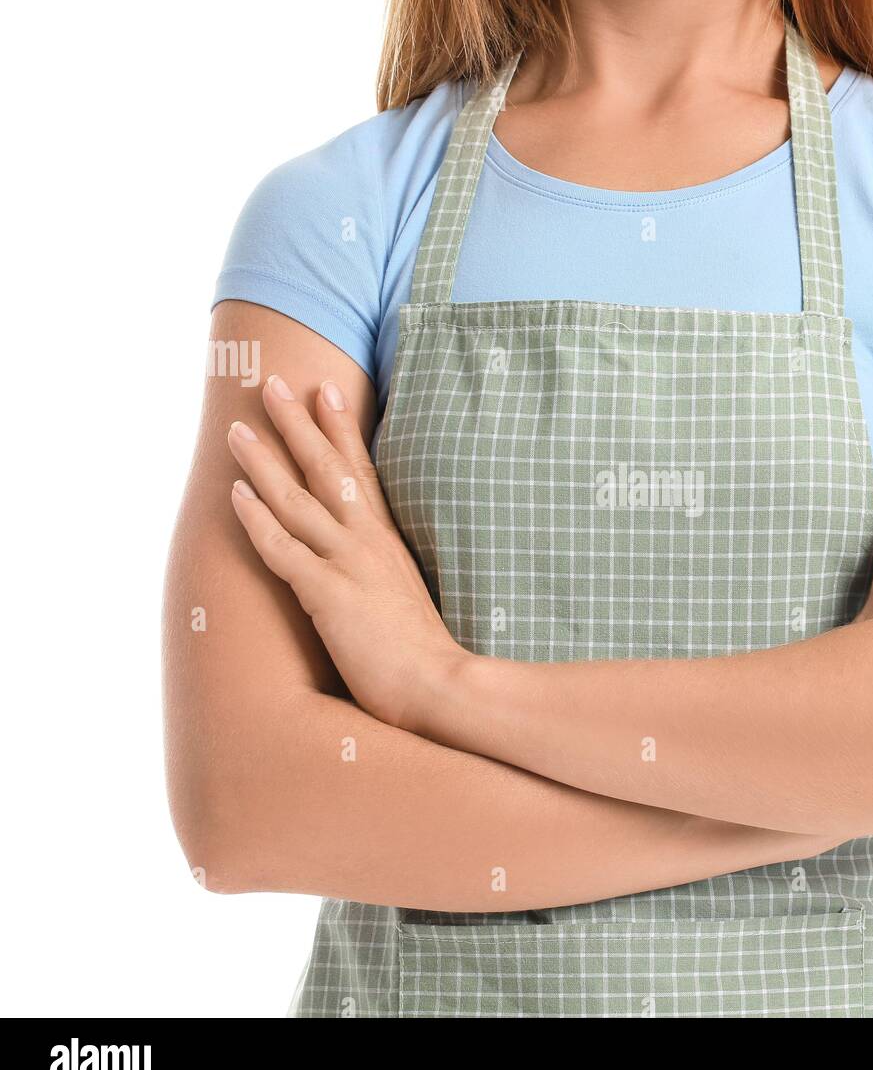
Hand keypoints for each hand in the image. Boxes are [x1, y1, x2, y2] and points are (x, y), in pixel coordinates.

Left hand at [226, 375, 464, 727]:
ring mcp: (349, 564)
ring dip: (265, 460)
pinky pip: (284, 548)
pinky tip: (236, 495)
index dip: (341, 429)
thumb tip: (371, 564)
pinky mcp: (329, 594)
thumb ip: (386, 570)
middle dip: (298, 424)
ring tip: (236, 428)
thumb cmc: (424, 653)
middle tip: (272, 384)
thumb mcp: (407, 595)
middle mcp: (369, 542)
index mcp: (388, 541)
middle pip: (328, 470)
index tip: (326, 392)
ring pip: (298, 499)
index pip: (362, 471)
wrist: (440, 686)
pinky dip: (258, 519)